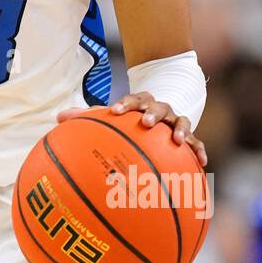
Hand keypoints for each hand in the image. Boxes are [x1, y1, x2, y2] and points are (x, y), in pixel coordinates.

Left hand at [57, 92, 206, 167]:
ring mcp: (174, 121)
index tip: (114, 111)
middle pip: (158, 106)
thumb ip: (87, 116)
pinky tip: (203, 163)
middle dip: (152, 113)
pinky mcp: (188, 136)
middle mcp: (158, 109)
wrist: (159, 111)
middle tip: (146, 122)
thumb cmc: (129, 118)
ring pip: (180, 121)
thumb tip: (58, 118)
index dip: (124, 104)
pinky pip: (197, 142)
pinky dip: (199, 150)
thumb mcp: (112, 115)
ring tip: (177, 140)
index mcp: (139, 102)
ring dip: (179, 129)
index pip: (131, 99)